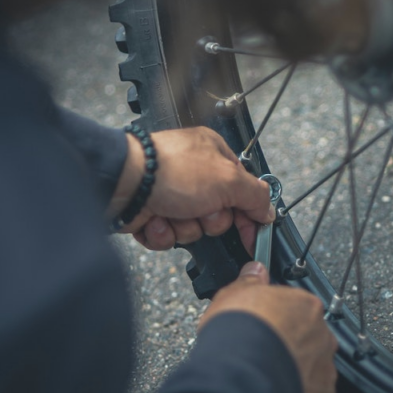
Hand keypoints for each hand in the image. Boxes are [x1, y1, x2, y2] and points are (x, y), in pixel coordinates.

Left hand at [110, 127, 275, 250]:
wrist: (124, 183)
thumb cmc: (170, 170)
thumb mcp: (228, 180)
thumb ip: (255, 196)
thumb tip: (268, 210)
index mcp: (214, 156)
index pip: (243, 191)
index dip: (249, 216)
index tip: (253, 235)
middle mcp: (193, 174)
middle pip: (218, 215)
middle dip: (208, 220)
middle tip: (200, 209)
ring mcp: (170, 194)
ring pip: (192, 229)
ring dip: (183, 227)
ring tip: (170, 212)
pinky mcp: (150, 212)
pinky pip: (167, 236)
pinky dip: (161, 232)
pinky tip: (154, 219)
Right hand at [199, 262, 337, 392]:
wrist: (243, 374)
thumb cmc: (240, 332)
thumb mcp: (234, 294)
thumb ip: (249, 282)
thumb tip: (255, 270)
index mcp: (306, 307)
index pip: (296, 310)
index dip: (277, 319)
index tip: (262, 327)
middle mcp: (322, 336)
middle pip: (308, 340)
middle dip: (288, 347)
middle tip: (261, 354)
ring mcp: (325, 369)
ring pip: (312, 370)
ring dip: (294, 373)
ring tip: (265, 379)